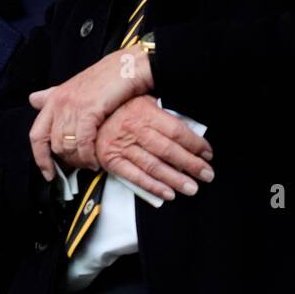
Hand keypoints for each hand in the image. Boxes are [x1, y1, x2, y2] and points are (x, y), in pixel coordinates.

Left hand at [29, 46, 153, 179]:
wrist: (129, 66)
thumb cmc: (107, 77)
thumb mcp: (75, 85)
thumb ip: (53, 96)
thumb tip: (33, 100)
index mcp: (53, 99)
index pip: (36, 135)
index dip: (40, 158)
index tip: (48, 172)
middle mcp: (59, 103)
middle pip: (52, 144)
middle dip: (66, 161)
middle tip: (80, 167)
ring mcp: (72, 106)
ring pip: (67, 146)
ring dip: (79, 160)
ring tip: (90, 164)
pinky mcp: (88, 109)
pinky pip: (83, 142)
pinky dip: (89, 156)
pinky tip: (96, 161)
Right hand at [95, 95, 213, 200]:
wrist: (86, 118)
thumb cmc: (119, 109)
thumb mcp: (142, 100)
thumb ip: (163, 113)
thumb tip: (192, 128)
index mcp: (144, 111)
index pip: (176, 131)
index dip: (195, 144)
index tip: (207, 153)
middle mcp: (133, 129)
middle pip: (168, 150)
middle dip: (191, 164)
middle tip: (206, 174)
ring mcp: (121, 146)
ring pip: (154, 166)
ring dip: (175, 179)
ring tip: (192, 187)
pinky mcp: (112, 160)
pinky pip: (135, 176)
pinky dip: (152, 186)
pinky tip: (168, 193)